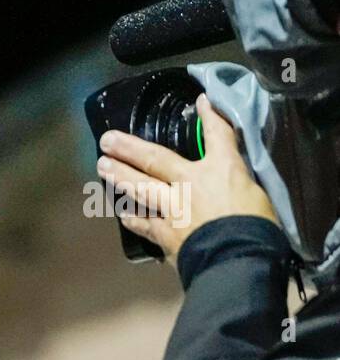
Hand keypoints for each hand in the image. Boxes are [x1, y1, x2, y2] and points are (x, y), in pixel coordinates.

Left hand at [95, 93, 276, 262]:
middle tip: (107, 140)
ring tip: (102, 166)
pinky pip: (144, 224)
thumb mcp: (256, 192)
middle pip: (156, 159)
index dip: (210, 117)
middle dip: (130, 148)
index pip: (217, 135)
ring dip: (120, 176)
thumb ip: (236, 180)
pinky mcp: (164, 233)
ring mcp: (172, 208)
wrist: (238, 257)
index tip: (201, 102)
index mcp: (223, 169)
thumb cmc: (257, 225)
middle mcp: (190, 182)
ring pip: (140, 188)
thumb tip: (228, 175)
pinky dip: (133, 219)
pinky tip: (123, 214)